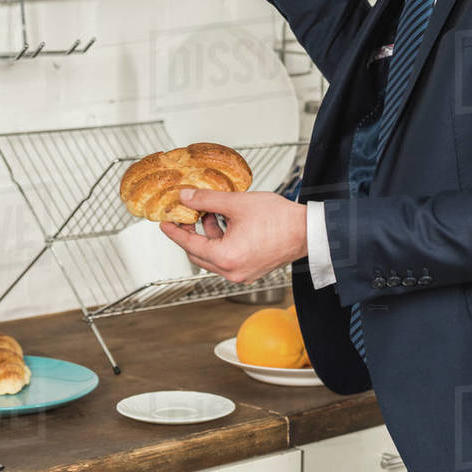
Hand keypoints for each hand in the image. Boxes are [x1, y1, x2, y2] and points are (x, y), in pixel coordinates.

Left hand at [159, 190, 307, 283]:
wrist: (308, 231)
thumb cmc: (279, 219)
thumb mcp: (237, 203)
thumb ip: (208, 200)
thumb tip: (186, 196)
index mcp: (226, 258)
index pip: (190, 245)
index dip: (175, 232)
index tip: (164, 223)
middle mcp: (232, 271)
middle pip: (199, 253)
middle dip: (191, 233)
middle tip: (186, 215)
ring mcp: (242, 274)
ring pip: (213, 256)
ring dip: (208, 235)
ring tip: (210, 212)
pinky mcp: (251, 270)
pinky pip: (227, 258)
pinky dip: (222, 241)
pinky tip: (226, 222)